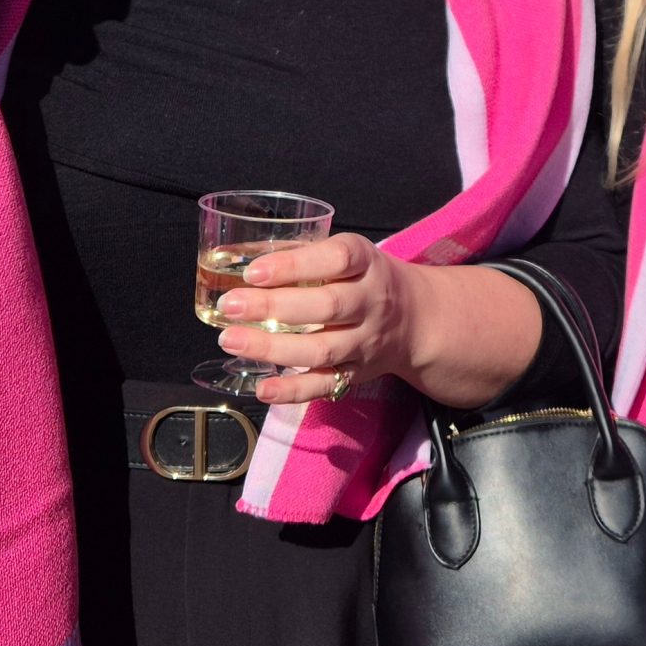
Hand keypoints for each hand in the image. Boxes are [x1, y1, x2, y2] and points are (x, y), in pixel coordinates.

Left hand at [214, 233, 420, 405]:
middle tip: (229, 305)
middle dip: (273, 307)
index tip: (253, 271)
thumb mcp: (346, 254)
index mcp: (366, 263)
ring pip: (321, 349)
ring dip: (272, 348)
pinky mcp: (357, 373)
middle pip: (326, 306)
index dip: (293, 265)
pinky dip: (293, 391)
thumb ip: (300, 254)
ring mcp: (365, 342)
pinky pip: (325, 385)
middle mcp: (370, 302)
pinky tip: (262, 387)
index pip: (335, 259)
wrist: (415, 319)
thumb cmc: (364, 278)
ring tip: (231, 340)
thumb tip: (237, 257)